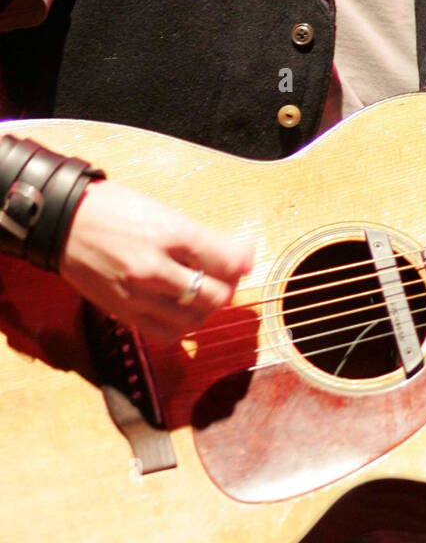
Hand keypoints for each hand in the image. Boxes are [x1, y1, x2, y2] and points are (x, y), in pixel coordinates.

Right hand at [59, 179, 253, 342]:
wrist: (63, 223)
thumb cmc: (114, 209)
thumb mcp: (162, 211)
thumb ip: (200, 237)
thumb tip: (239, 257)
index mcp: (170, 233)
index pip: (226, 260)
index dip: (243, 261)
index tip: (245, 258)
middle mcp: (156, 267)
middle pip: (215, 294)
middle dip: (228, 287)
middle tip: (226, 277)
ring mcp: (138, 294)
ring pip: (194, 318)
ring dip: (208, 309)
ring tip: (205, 294)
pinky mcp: (123, 312)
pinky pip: (165, 333)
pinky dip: (182, 326)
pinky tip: (182, 311)